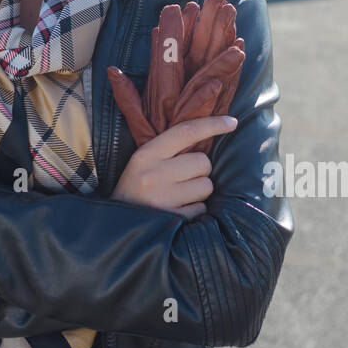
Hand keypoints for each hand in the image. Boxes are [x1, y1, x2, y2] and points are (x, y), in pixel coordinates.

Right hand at [111, 115, 236, 218]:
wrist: (116, 225)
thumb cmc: (135, 188)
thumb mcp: (143, 162)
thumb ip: (168, 149)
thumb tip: (207, 137)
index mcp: (147, 154)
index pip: (186, 132)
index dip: (212, 125)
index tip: (232, 122)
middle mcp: (154, 174)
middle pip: (203, 162)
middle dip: (199, 171)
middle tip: (182, 178)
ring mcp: (163, 198)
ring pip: (206, 186)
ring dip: (199, 192)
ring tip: (179, 196)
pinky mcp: (172, 219)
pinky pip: (201, 209)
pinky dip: (194, 210)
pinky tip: (178, 210)